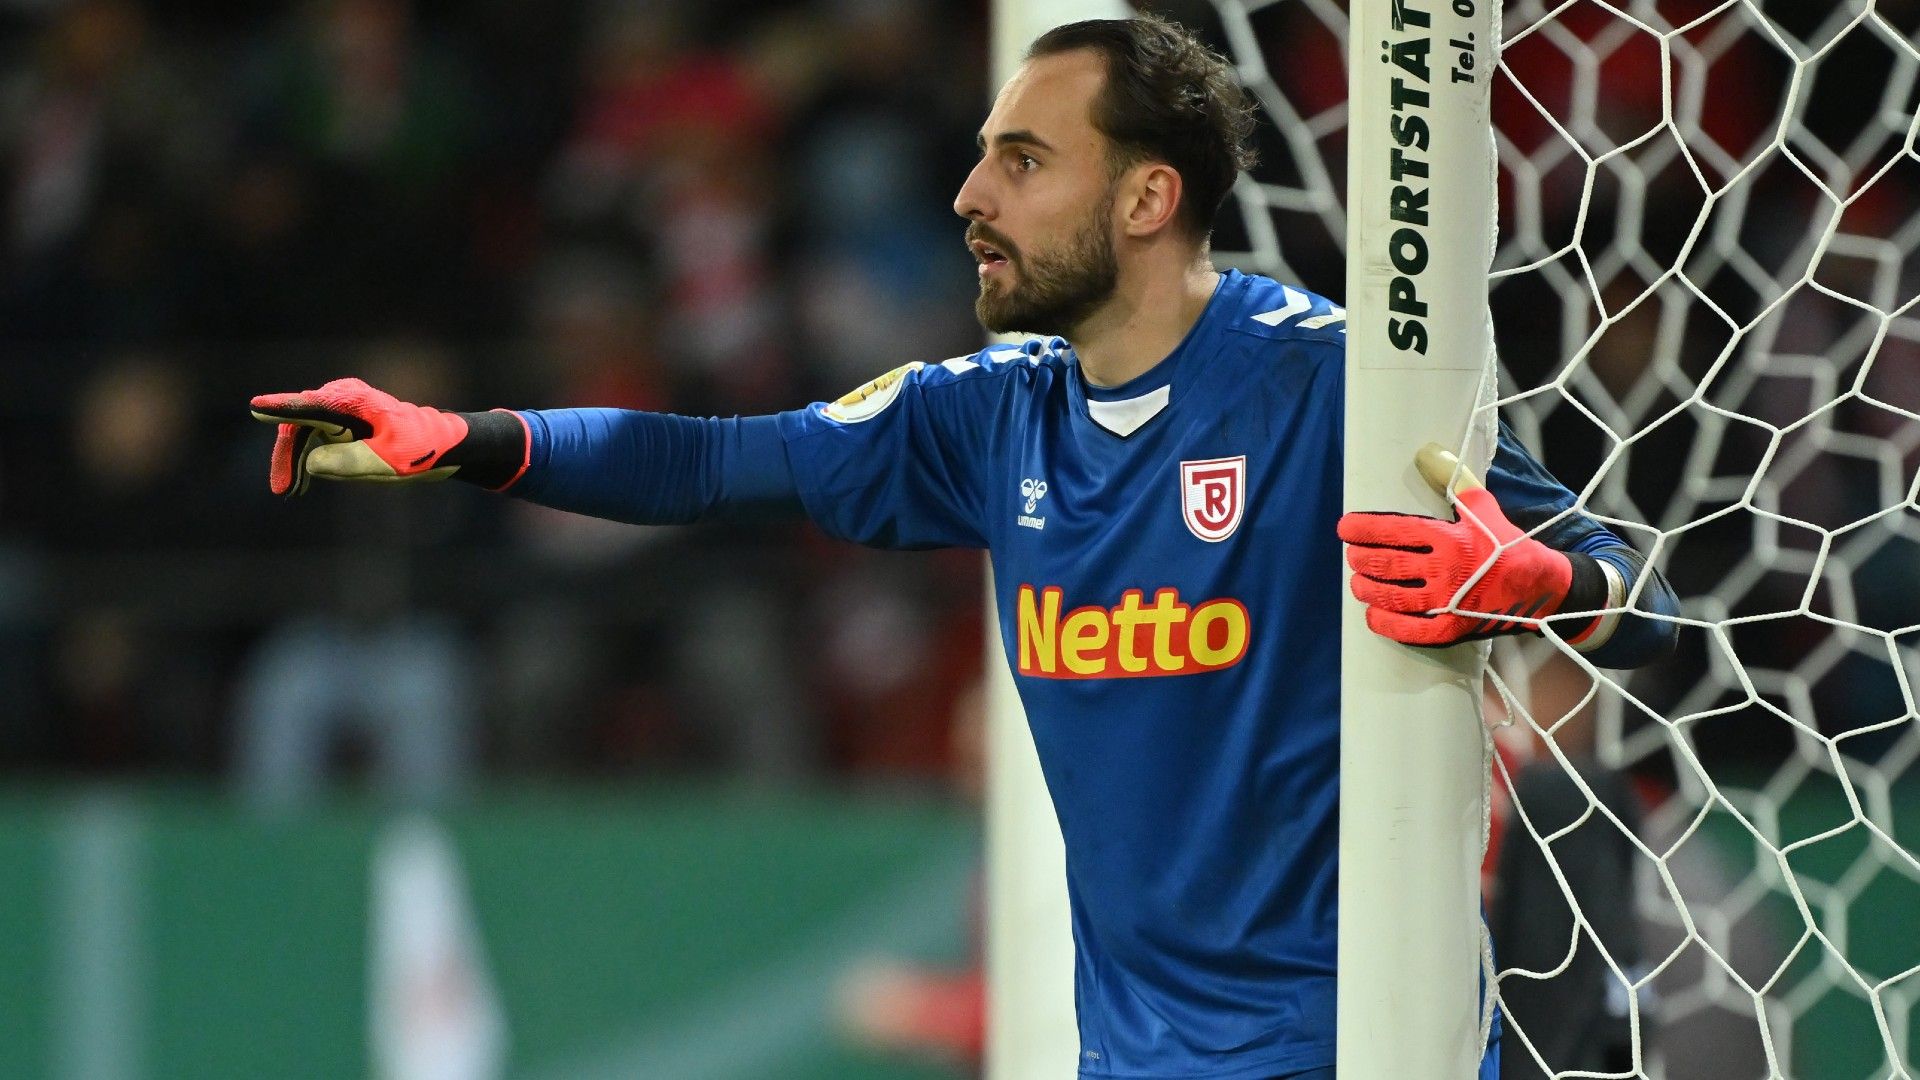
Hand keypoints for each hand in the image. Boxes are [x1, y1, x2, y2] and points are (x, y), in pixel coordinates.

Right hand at [249, 377, 527, 495]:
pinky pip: (317, 439)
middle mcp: (343, 400)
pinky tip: (302, 482)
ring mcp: (342, 411)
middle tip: (281, 488)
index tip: (255, 407)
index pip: (310, 406)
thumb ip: (347, 461)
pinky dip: (309, 459)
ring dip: (296, 461)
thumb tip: (311, 461)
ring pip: (305, 434)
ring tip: (290, 491)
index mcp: (354, 402)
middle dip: (287, 455)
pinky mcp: (345, 425)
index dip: (281, 409)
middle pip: (300, 423)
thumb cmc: (420, 450)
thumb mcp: (386, 461)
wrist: (446, 448)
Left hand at [1336, 445, 1573, 646]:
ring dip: (1367, 589)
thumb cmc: (1506, 545)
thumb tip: (1427, 452)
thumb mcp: (1483, 508)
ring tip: (1357, 582)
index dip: (1364, 529)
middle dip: (1361, 559)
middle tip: (1352, 555)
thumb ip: (1454, 480)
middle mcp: (1445, 571)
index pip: (1395, 531)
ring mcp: (1447, 603)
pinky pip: (1410, 631)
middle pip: (1387, 565)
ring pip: (1392, 597)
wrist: (1539, 587)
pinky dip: (1386, 623)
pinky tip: (1373, 614)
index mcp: (1450, 539)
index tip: (1345, 528)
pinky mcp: (1452, 628)